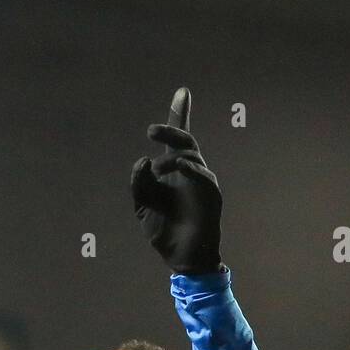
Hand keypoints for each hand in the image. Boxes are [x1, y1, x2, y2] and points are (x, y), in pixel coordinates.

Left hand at [130, 88, 222, 274]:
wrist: (180, 258)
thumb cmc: (162, 230)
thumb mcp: (142, 205)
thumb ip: (139, 183)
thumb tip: (143, 161)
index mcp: (173, 171)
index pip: (177, 139)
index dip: (180, 114)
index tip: (183, 91)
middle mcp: (190, 171)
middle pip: (185, 140)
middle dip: (171, 129)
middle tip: (151, 131)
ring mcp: (202, 182)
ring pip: (190, 156)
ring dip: (170, 159)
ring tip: (155, 172)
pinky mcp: (211, 196)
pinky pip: (203, 175)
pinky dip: (190, 168)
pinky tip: (179, 168)